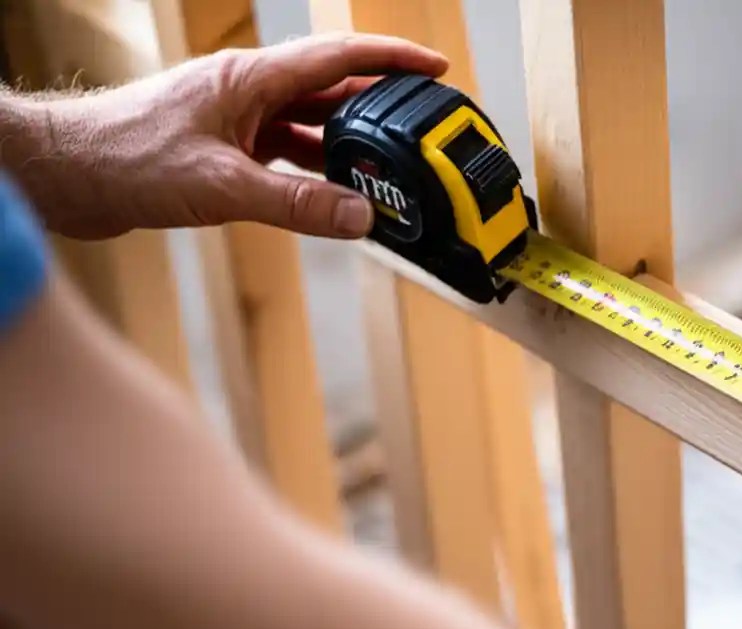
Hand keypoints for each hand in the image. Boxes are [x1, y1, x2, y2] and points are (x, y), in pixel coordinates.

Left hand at [11, 33, 446, 239]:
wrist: (67, 174)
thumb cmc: (125, 158)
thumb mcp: (223, 185)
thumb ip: (296, 204)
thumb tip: (359, 216)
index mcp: (252, 79)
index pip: (338, 57)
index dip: (391, 60)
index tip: (434, 69)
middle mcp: (248, 92)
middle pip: (331, 91)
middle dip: (380, 108)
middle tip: (422, 129)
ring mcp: (235, 119)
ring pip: (308, 125)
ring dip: (346, 145)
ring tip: (387, 170)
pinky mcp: (223, 148)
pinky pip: (284, 153)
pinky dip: (313, 172)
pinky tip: (331, 194)